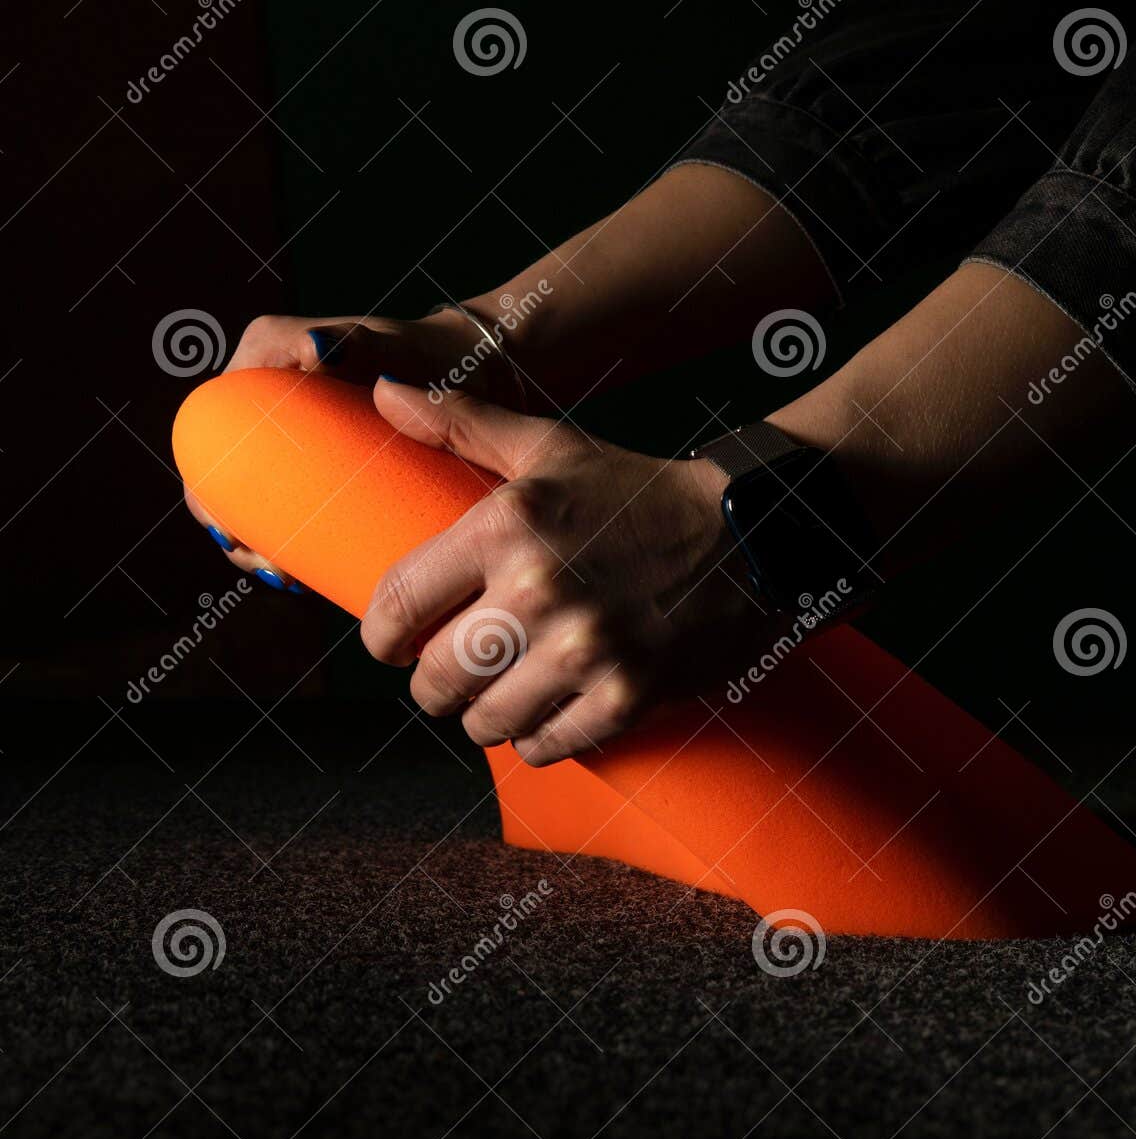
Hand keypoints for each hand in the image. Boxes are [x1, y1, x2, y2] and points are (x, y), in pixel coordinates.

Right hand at [185, 305, 526, 588]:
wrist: (477, 371)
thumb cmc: (437, 355)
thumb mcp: (399, 350)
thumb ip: (363, 342)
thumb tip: (316, 348)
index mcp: (270, 353)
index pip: (213, 420)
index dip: (211, 482)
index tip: (236, 532)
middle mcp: (270, 388)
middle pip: (224, 466)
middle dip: (229, 521)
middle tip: (268, 565)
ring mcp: (291, 427)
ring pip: (249, 490)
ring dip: (251, 536)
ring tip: (281, 574)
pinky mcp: (318, 456)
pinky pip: (283, 499)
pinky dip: (282, 534)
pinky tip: (293, 573)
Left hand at [360, 381, 771, 764]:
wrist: (749, 533)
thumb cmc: (639, 493)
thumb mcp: (551, 447)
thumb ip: (461, 423)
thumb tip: (382, 392)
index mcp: (506, 524)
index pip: (398, 605)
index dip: (383, 636)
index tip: (396, 643)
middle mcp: (537, 589)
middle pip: (436, 680)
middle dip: (436, 683)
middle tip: (458, 671)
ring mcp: (584, 650)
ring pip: (485, 723)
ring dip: (486, 715)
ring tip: (505, 691)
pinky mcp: (626, 697)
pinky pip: (546, 747)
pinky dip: (539, 738)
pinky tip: (551, 710)